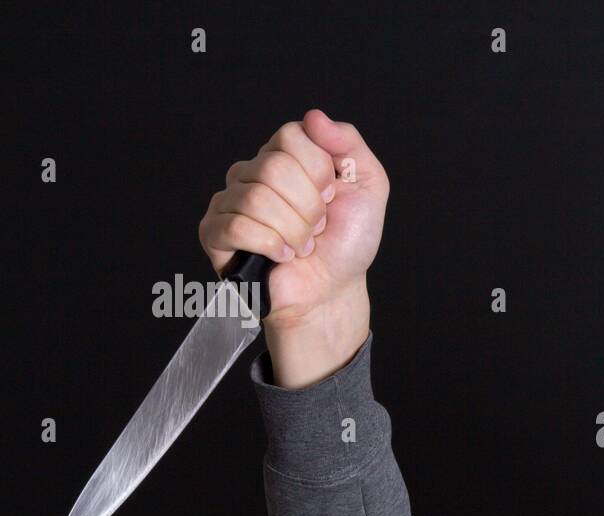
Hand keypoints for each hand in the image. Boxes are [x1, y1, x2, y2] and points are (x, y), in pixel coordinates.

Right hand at [198, 109, 389, 387]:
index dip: (319, 172)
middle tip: (316, 227)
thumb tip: (314, 117)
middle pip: (275, 167)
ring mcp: (230, 200)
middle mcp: (253, 172)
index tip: (331, 197)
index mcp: (286, 156)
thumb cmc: (347, 243)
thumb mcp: (368, 187)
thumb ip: (349, 144)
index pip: (291, 137)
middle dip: (309, 207)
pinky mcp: (215, 232)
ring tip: (301, 245)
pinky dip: (271, 246)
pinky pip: (236, 226)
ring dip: (294, 231)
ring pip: (257, 198)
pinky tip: (282, 256)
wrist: (333, 291)